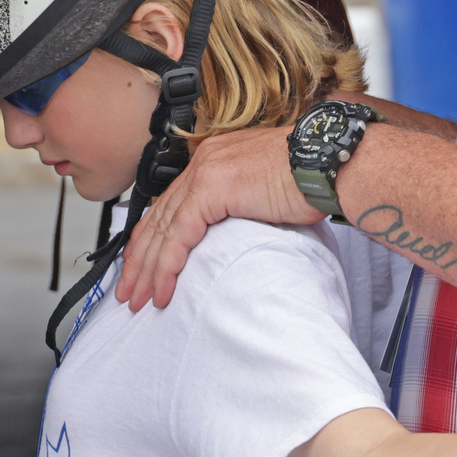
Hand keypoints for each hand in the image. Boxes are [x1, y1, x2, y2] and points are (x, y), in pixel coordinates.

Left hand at [116, 125, 315, 311]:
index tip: (141, 263)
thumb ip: (242, 207)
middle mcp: (204, 162)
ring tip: (139, 298)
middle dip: (139, 258)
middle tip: (128, 288)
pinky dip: (167, 267)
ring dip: (147, 269)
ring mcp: (205, 174)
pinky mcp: (210, 191)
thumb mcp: (266, 193)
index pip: (172, 203)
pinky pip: (178, 237)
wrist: (327, 164)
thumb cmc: (311, 178)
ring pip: (163, 230)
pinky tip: (161, 289)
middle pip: (159, 217)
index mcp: (216, 159)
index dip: (152, 237)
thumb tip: (235, 231)